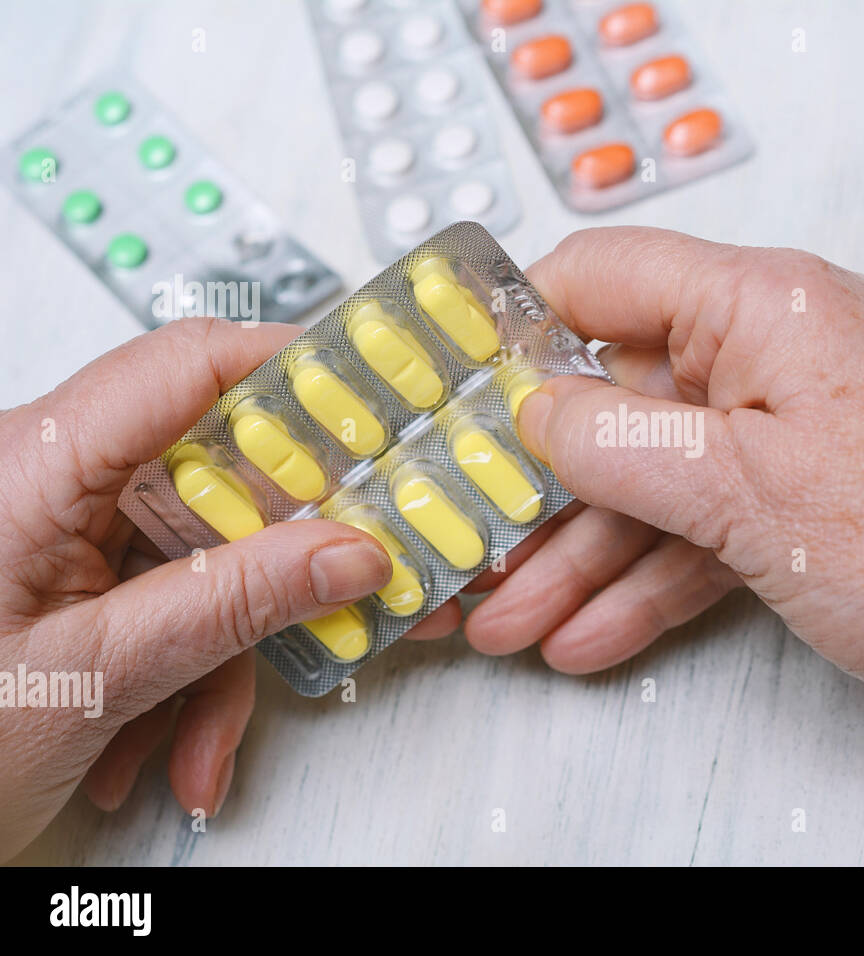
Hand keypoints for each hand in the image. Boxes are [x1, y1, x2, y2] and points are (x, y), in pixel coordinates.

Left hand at [0, 317, 461, 861]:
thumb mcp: (92, 676)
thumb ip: (230, 604)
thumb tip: (348, 550)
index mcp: (32, 465)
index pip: (186, 366)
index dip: (291, 372)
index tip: (378, 409)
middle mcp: (49, 479)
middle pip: (214, 476)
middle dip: (271, 569)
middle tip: (337, 603)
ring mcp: (63, 531)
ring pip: (200, 555)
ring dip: (220, 655)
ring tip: (193, 746)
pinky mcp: (74, 577)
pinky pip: (169, 598)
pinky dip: (185, 673)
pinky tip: (161, 744)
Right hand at [500, 226, 863, 863]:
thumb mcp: (737, 488)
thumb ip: (618, 441)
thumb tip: (534, 410)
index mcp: (764, 304)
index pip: (608, 277)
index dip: (520, 328)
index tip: (446, 388)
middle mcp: (775, 350)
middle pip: (621, 399)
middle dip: (543, 490)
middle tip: (472, 546)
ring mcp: (789, 426)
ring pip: (657, 480)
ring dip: (582, 557)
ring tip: (511, 625)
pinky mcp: (802, 494)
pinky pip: (704, 525)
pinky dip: (649, 580)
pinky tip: (589, 636)